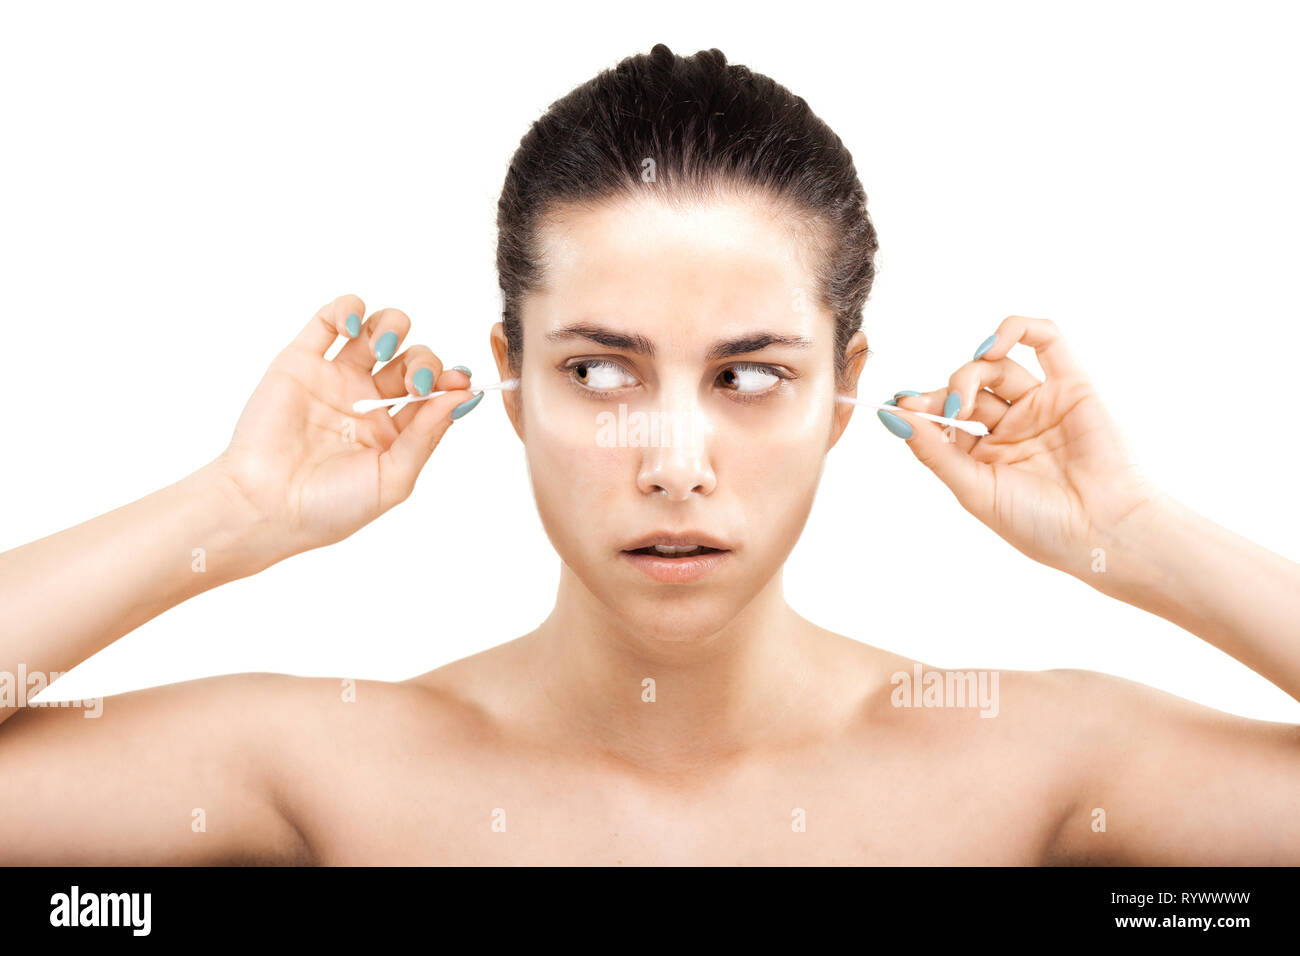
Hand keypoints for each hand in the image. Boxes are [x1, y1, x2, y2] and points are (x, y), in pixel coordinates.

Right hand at [210, 293, 476, 561]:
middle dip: (425, 362)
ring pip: (378, 330)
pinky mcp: (301, 361)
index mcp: (395, 430)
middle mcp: (369, 401)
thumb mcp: (393, 479)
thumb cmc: (329, 507)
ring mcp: (336, 378)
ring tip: (382, 351)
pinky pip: (329, 320)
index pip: (435, 392)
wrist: (266, 507)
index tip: (460, 384)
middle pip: (414, 358)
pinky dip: (349, 309)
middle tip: (415, 384)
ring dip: (393, 327)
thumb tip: (463, 397)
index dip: (451, 382)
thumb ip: (427, 435)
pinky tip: (354, 326)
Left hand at [878, 315, 1164, 578]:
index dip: (920, 406)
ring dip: (969, 374)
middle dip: (943, 393)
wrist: (1101, 531)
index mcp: (985, 453)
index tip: (899, 406)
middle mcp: (1011, 425)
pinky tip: (992, 345)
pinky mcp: (1073, 385)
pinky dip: (1017, 329)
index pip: (943, 416)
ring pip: (995, 366)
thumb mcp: (974, 488)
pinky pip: (1047, 340)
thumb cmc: (1040, 524)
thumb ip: (934, 451)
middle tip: (942, 411)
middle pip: (966, 387)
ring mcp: (1041, 403)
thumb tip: (891, 416)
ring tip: (964, 404)